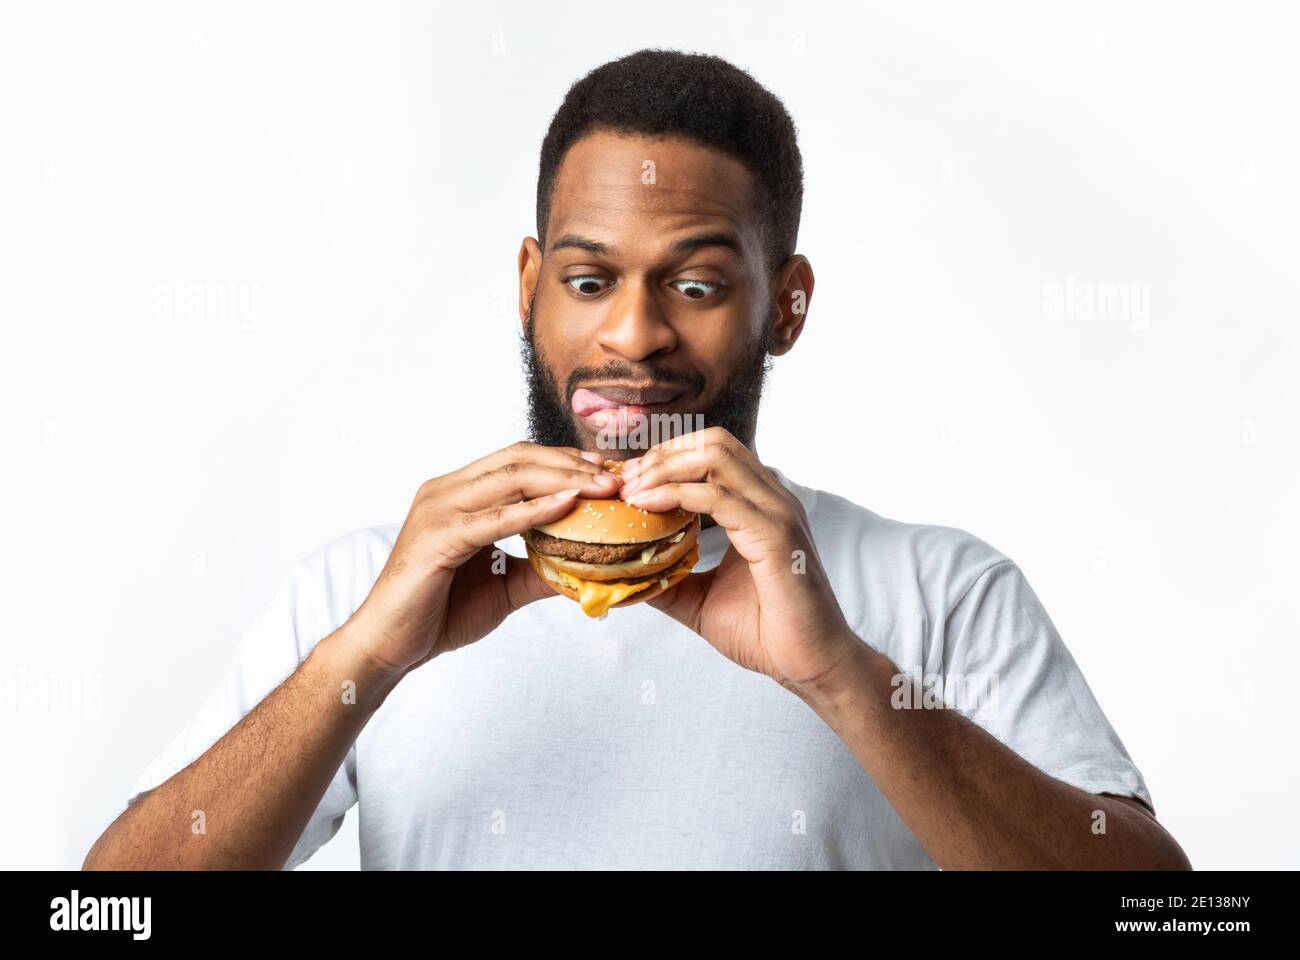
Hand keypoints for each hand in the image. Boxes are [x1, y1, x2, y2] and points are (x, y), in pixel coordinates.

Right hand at [343, 442, 621, 676]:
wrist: (388, 645)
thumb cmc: (439, 613)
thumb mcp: (503, 586)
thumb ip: (540, 569)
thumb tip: (588, 568)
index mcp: (457, 493)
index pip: (517, 460)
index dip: (563, 460)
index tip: (605, 470)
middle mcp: (444, 491)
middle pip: (517, 459)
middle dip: (570, 464)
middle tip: (614, 477)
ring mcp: (438, 510)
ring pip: (509, 479)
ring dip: (562, 480)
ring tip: (602, 488)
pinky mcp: (437, 538)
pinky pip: (494, 518)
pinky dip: (534, 510)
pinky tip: (567, 505)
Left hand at [619, 428, 860, 697]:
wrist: (809, 664)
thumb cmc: (766, 632)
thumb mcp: (701, 600)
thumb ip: (668, 579)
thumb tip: (626, 572)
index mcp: (759, 505)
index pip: (712, 453)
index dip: (667, 457)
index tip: (630, 480)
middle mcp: (771, 499)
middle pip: (713, 443)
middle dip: (663, 454)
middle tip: (627, 480)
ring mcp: (776, 513)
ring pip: (716, 458)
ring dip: (665, 468)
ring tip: (632, 491)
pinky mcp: (775, 537)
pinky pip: (719, 498)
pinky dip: (676, 495)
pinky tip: (648, 506)